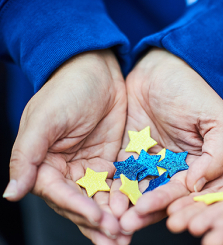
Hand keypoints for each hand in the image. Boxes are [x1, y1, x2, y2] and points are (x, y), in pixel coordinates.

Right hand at [3, 50, 130, 243]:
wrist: (98, 70)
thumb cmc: (67, 89)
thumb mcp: (45, 119)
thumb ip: (26, 157)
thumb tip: (9, 194)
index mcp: (43, 164)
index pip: (59, 194)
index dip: (77, 209)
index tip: (98, 220)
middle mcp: (66, 171)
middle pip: (80, 204)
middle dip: (97, 223)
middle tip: (116, 239)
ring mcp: (89, 169)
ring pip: (100, 201)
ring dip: (112, 220)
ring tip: (125, 237)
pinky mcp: (110, 163)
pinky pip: (117, 186)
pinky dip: (125, 202)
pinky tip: (135, 214)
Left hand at [108, 48, 222, 233]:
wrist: (160, 66)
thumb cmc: (192, 89)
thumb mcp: (215, 119)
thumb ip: (216, 153)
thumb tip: (198, 186)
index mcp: (200, 162)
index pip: (189, 190)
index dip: (178, 203)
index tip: (168, 218)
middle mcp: (176, 167)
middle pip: (163, 195)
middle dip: (148, 211)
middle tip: (130, 225)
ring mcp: (152, 161)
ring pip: (141, 188)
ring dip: (130, 205)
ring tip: (116, 220)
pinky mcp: (131, 153)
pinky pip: (123, 173)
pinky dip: (116, 187)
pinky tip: (108, 199)